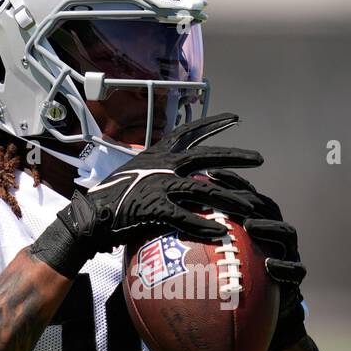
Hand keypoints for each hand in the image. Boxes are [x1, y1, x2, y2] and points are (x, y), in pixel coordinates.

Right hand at [31, 112, 268, 275]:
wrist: (91, 216)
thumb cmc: (114, 199)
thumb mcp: (137, 174)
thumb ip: (158, 170)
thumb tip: (175, 173)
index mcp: (159, 154)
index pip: (190, 132)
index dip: (213, 124)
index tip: (235, 118)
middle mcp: (163, 164)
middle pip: (208, 156)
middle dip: (236, 156)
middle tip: (259, 158)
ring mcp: (159, 184)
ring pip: (204, 190)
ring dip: (230, 199)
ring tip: (251, 207)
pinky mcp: (154, 206)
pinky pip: (186, 216)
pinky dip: (204, 225)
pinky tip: (221, 232)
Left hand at [194, 168, 307, 350]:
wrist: (266, 317)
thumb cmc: (235, 286)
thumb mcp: (215, 265)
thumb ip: (197, 248)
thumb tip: (153, 237)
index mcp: (255, 225)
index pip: (245, 197)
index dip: (231, 184)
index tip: (209, 174)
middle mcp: (274, 235)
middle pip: (268, 208)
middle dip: (249, 201)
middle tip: (228, 196)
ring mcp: (289, 254)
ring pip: (287, 233)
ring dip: (269, 227)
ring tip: (250, 225)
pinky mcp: (297, 278)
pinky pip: (296, 271)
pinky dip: (284, 267)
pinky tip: (270, 266)